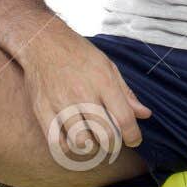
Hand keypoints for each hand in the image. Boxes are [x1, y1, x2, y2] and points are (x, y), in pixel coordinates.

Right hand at [21, 25, 150, 166]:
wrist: (43, 41)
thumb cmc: (79, 54)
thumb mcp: (108, 66)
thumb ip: (126, 94)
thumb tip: (145, 114)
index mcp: (103, 81)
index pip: (124, 119)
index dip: (133, 136)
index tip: (134, 140)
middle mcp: (82, 93)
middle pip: (105, 135)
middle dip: (113, 143)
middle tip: (111, 139)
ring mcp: (60, 102)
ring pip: (80, 142)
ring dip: (89, 145)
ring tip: (90, 136)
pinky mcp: (41, 109)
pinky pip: (55, 141)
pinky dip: (66, 146)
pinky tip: (70, 138)